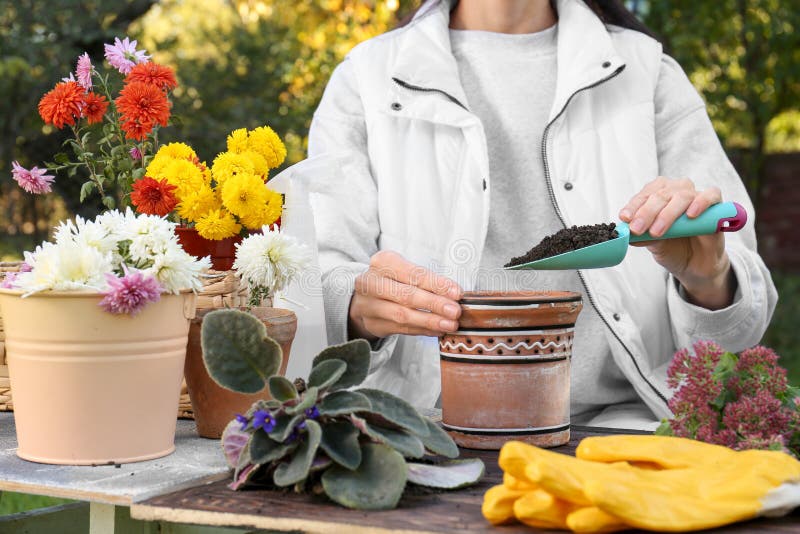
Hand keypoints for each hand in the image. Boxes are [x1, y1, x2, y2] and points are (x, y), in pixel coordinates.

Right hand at [348, 250, 462, 340]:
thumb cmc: (392, 280)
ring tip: (450, 324)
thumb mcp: (405, 270)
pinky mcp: (373, 324)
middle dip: (434, 304)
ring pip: (403, 315)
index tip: (457, 293)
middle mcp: (371, 282)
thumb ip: (426, 280)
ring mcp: (369, 305)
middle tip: (455, 311)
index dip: (436, 284)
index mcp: (382, 262)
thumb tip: (454, 295)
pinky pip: (402, 328)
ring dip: (430, 320)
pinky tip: (437, 329)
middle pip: (406, 295)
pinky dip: (423, 329)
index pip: (413, 273)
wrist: (365, 297)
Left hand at [619, 177, 734, 309]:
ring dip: (668, 213)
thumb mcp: (654, 244)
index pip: (645, 195)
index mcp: (658, 196)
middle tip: (637, 229)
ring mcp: (696, 197)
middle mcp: (676, 192)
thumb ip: (643, 236)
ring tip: (658, 231)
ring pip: (682, 195)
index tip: (624, 218)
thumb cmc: (672, 248)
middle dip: (647, 212)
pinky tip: (690, 215)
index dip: (633, 206)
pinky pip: (711, 196)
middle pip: (661, 194)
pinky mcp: (716, 207)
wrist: (695, 265)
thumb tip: (626, 234)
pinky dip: (700, 202)